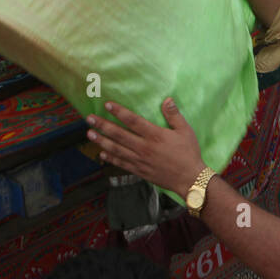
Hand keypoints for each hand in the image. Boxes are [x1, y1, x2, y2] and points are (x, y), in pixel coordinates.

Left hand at [86, 99, 206, 195]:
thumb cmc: (189, 153)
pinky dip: (110, 158)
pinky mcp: (139, 170)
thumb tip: (167, 100)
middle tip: (89, 119)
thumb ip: (174, 115)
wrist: (190, 179)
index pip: (133, 120)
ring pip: (116, 149)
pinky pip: (121, 163)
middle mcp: (144, 147)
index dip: (119, 112)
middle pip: (119, 134)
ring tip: (90, 134)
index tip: (107, 105)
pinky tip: (101, 154)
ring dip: (101, 141)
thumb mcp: (185, 131)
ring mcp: (140, 160)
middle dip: (103, 125)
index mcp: (155, 135)